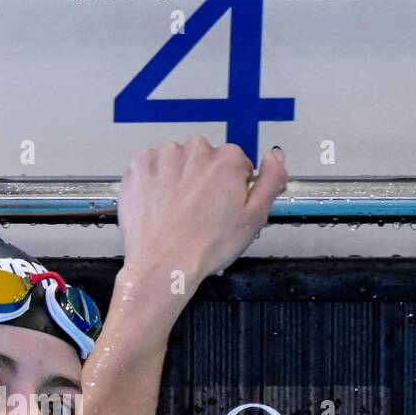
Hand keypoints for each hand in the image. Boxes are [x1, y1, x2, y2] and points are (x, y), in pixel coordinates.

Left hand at [117, 136, 287, 287]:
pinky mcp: (139, 166)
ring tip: (176, 210)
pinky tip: (158, 204)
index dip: (229, 186)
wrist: (162, 264)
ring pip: (176, 160)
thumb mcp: (254, 217)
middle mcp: (195, 150)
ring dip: (177, 177)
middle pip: (204, 158)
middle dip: (202, 179)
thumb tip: (276, 156)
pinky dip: (153, 180)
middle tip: (198, 211)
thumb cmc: (205, 247)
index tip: (220, 205)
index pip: (234, 163)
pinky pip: (150, 165)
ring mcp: (164, 156)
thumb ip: (271, 180)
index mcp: (227, 160)